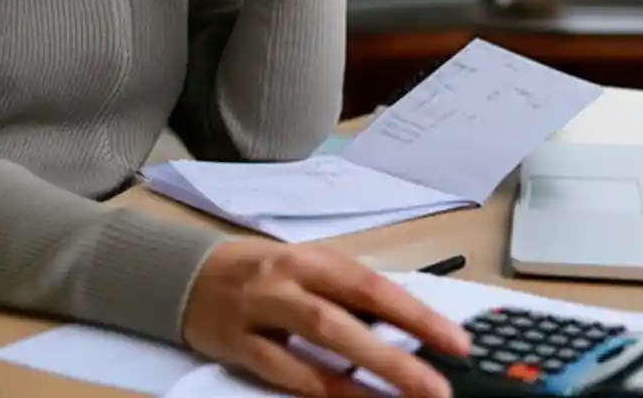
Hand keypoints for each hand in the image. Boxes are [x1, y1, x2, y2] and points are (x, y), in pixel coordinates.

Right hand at [182, 239, 471, 397]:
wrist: (186, 274)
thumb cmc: (262, 271)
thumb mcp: (308, 266)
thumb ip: (350, 292)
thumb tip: (406, 323)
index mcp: (313, 258)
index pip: (374, 286)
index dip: (418, 316)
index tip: (457, 343)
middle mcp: (288, 281)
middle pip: (348, 318)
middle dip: (398, 355)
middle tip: (438, 386)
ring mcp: (260, 313)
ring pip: (318, 347)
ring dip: (364, 380)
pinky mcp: (238, 345)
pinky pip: (284, 373)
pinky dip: (320, 391)